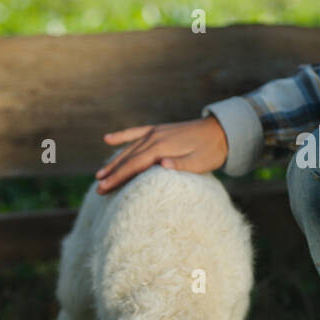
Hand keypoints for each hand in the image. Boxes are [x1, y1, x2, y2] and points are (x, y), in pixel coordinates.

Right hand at [95, 116, 227, 193]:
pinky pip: (136, 133)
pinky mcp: (159, 130)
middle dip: (112, 173)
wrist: (221, 130)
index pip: (135, 165)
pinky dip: (122, 136)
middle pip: (128, 158)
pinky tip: (107, 139)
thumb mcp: (200, 162)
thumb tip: (162, 165)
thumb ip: (181, 165)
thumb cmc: (212, 151)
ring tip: (100, 174)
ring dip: (114, 161)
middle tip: (98, 189)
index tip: (104, 188)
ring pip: (129, 148)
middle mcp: (155, 137)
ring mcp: (156, 132)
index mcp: (162, 147)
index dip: (118, 177)